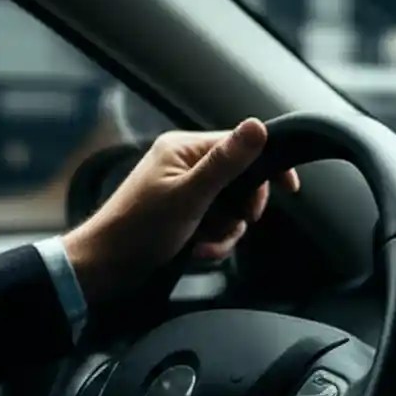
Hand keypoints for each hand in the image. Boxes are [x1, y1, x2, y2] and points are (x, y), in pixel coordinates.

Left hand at [62, 118, 299, 302]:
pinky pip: (217, 223)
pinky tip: (197, 250)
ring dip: (225, 232)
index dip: (266, 169)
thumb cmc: (137, 230)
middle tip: (234, 225)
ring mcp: (184, 190)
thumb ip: (226, 163)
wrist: (105, 268)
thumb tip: (258, 127)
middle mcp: (185, 164)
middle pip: (241, 180)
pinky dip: (214, 240)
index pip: (240, 145)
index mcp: (183, 148)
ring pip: (231, 207)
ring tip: (204, 244)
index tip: (290, 188)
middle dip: (240, 210)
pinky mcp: (184, 214)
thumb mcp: (190, 196)